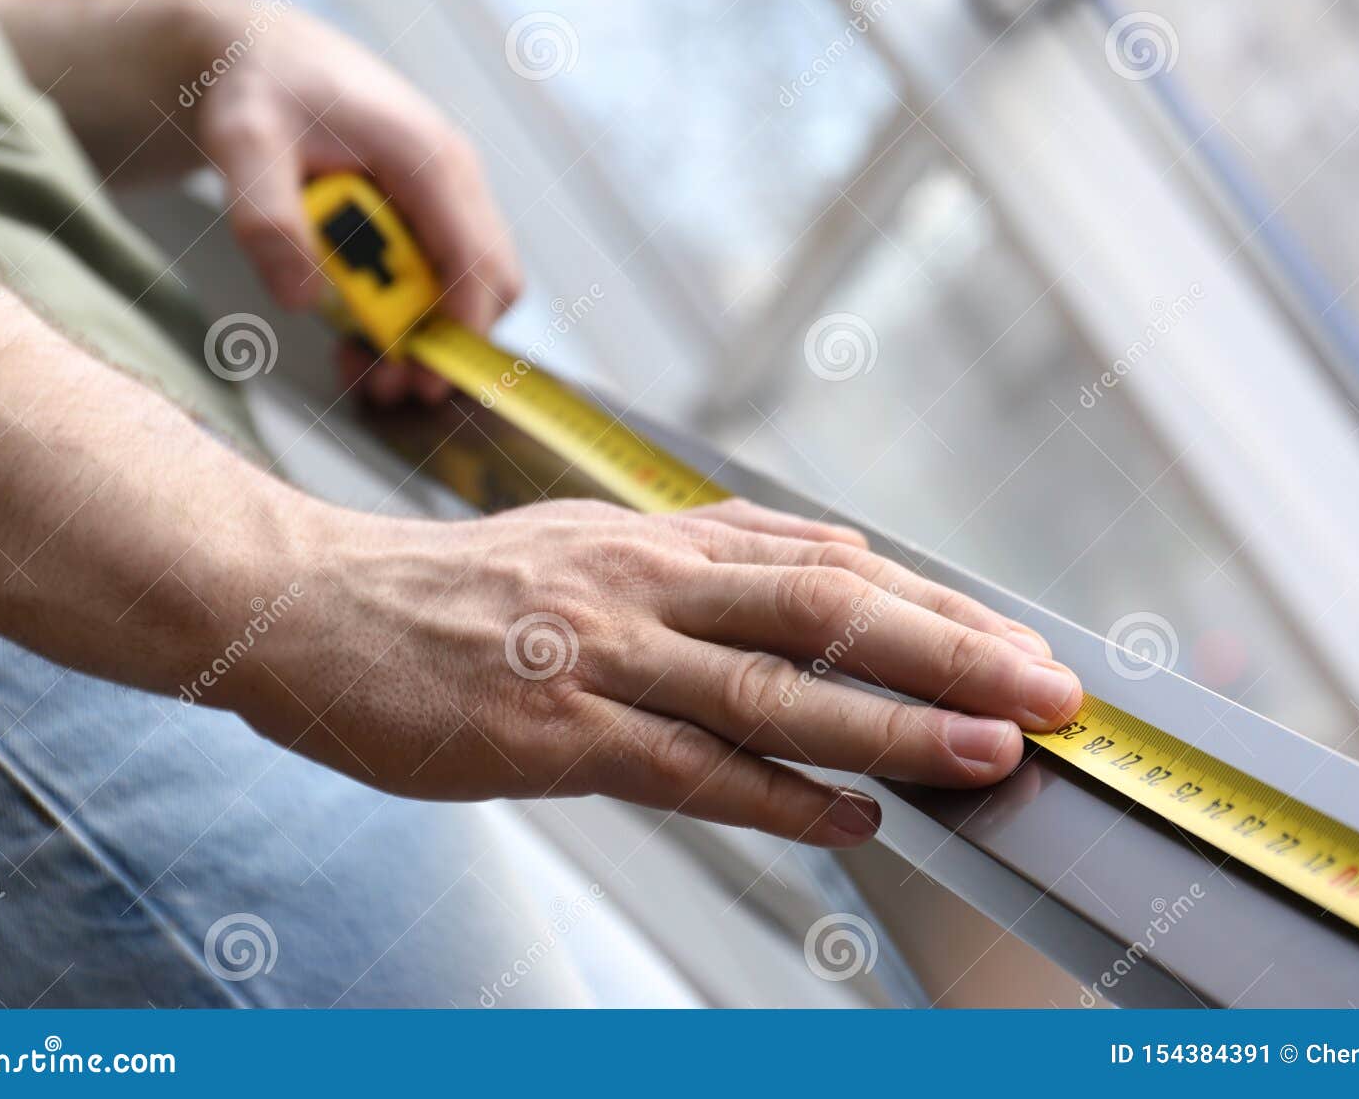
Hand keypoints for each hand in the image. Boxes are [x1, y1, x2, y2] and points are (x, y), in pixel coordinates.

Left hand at [192, 3, 520, 402]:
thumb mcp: (243, 141)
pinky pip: (431, 283)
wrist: (257, 55)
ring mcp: (440, 203)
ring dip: (417, 339)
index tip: (425, 378)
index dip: (463, 327)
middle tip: (383, 385)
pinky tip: (351, 335)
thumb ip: (268, 218)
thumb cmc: (259, 84)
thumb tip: (304, 299)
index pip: (478, 259)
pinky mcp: (420, 220)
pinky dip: (399, 319)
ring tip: (357, 365)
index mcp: (429, 160)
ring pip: (461, 292)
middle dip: (442, 345)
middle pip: (486, 286)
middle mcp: (451, 184)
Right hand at [239, 498, 1082, 847]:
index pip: (828, 563)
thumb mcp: (587, 546)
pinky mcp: (549, 730)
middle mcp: (644, 584)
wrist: (308, 606)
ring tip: (986, 752)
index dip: (934, 602)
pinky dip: (774, 795)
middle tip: (1051, 690)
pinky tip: (849, 818)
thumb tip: (823, 567)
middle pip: (826, 610)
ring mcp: (598, 655)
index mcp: (659, 540)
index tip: (1018, 637)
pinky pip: (683, 767)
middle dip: (951, 651)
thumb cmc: (452, 591)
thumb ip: (701, 562)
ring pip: (770, 689)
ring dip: (889, 724)